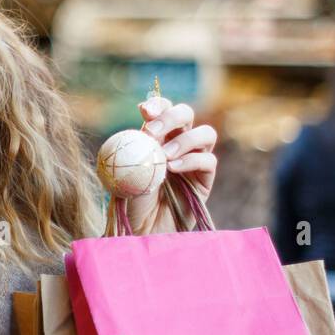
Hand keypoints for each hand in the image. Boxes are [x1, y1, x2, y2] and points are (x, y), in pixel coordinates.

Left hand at [126, 95, 218, 233]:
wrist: (141, 229)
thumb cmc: (130, 201)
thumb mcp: (126, 172)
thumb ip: (137, 149)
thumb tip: (144, 128)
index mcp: (156, 136)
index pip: (162, 110)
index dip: (157, 104)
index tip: (144, 110)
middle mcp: (177, 143)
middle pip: (186, 114)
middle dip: (171, 117)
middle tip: (152, 132)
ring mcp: (194, 160)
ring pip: (205, 133)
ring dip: (184, 140)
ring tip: (164, 156)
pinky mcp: (205, 179)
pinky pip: (208, 161)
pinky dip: (192, 160)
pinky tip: (173, 168)